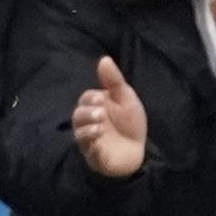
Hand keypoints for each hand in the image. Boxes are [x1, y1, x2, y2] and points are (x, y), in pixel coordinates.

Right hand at [74, 56, 146, 178]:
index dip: (90, 98)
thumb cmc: (130, 123)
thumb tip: (104, 58)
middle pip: (77, 116)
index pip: (85, 99)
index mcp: (95, 107)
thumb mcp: (125, 97)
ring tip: (100, 127)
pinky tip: (101, 142)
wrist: (138, 150)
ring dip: (87, 129)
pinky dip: (93, 146)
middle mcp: (88, 123)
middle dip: (87, 113)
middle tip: (101, 114)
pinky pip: (88, 152)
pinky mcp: (94, 157)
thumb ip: (114, 80)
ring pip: (79, 134)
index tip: (101, 98)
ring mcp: (90, 141)